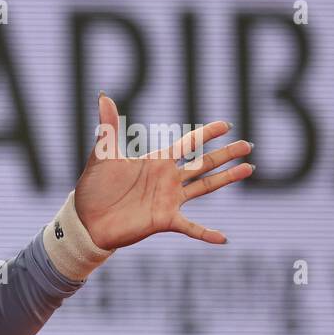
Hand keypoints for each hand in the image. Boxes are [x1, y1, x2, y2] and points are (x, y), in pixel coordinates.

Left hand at [74, 92, 254, 249]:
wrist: (86, 220)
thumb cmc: (94, 187)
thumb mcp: (103, 154)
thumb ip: (108, 127)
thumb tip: (104, 96)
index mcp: (157, 161)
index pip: (187, 143)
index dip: (206, 133)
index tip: (227, 125)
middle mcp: (168, 179)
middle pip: (203, 163)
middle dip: (225, 154)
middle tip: (248, 146)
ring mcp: (169, 199)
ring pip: (205, 186)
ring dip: (226, 178)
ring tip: (248, 169)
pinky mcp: (164, 220)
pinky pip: (190, 228)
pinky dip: (206, 233)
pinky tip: (223, 239)